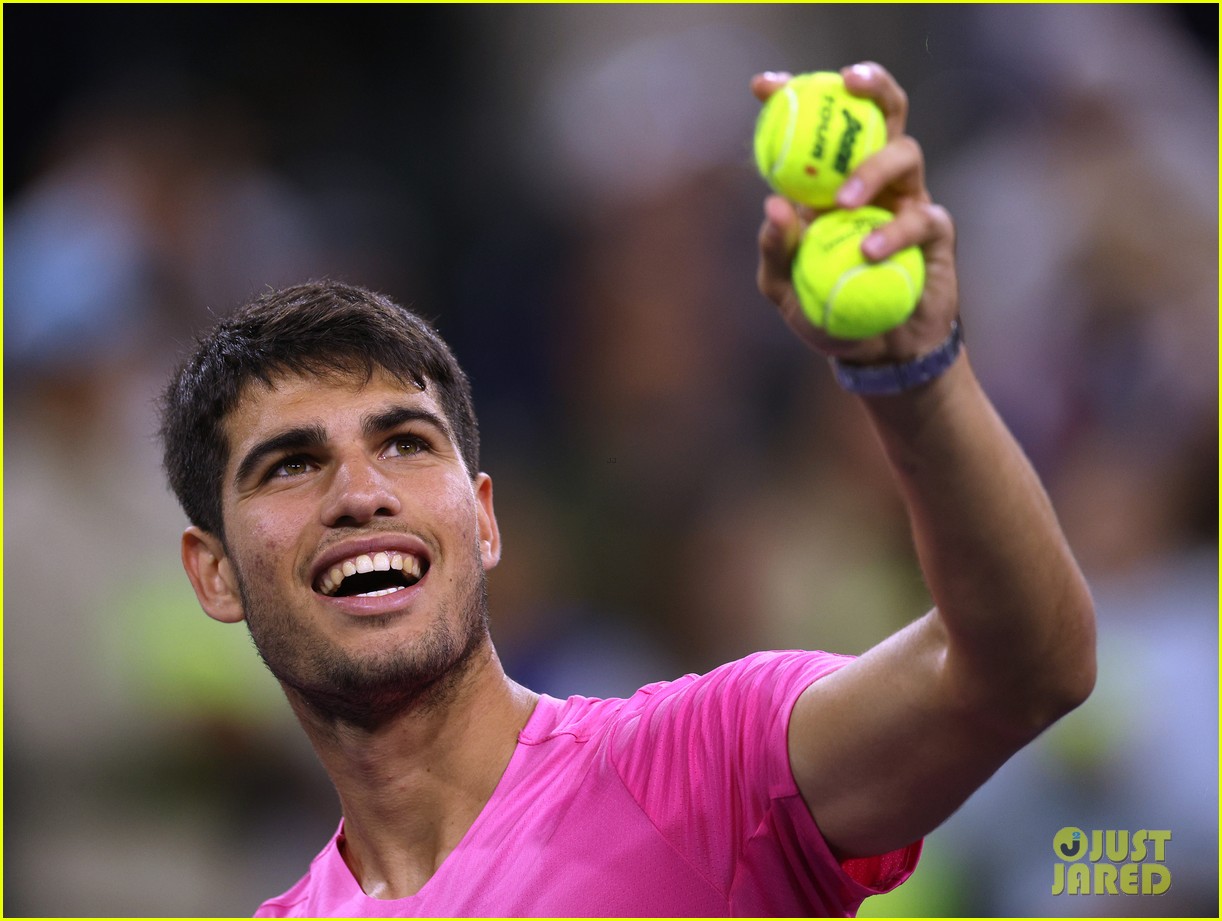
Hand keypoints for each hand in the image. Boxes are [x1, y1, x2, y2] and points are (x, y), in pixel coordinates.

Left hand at [753, 63, 958, 364]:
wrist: (875, 355)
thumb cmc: (827, 314)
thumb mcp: (785, 289)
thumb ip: (775, 250)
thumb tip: (772, 204)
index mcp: (831, 181)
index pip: (818, 126)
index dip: (796, 94)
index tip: (763, 86)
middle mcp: (873, 178)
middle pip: (883, 112)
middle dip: (870, 86)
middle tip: (847, 83)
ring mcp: (908, 200)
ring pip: (906, 153)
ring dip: (874, 168)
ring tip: (846, 204)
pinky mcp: (935, 230)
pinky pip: (921, 218)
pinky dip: (894, 232)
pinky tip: (871, 251)